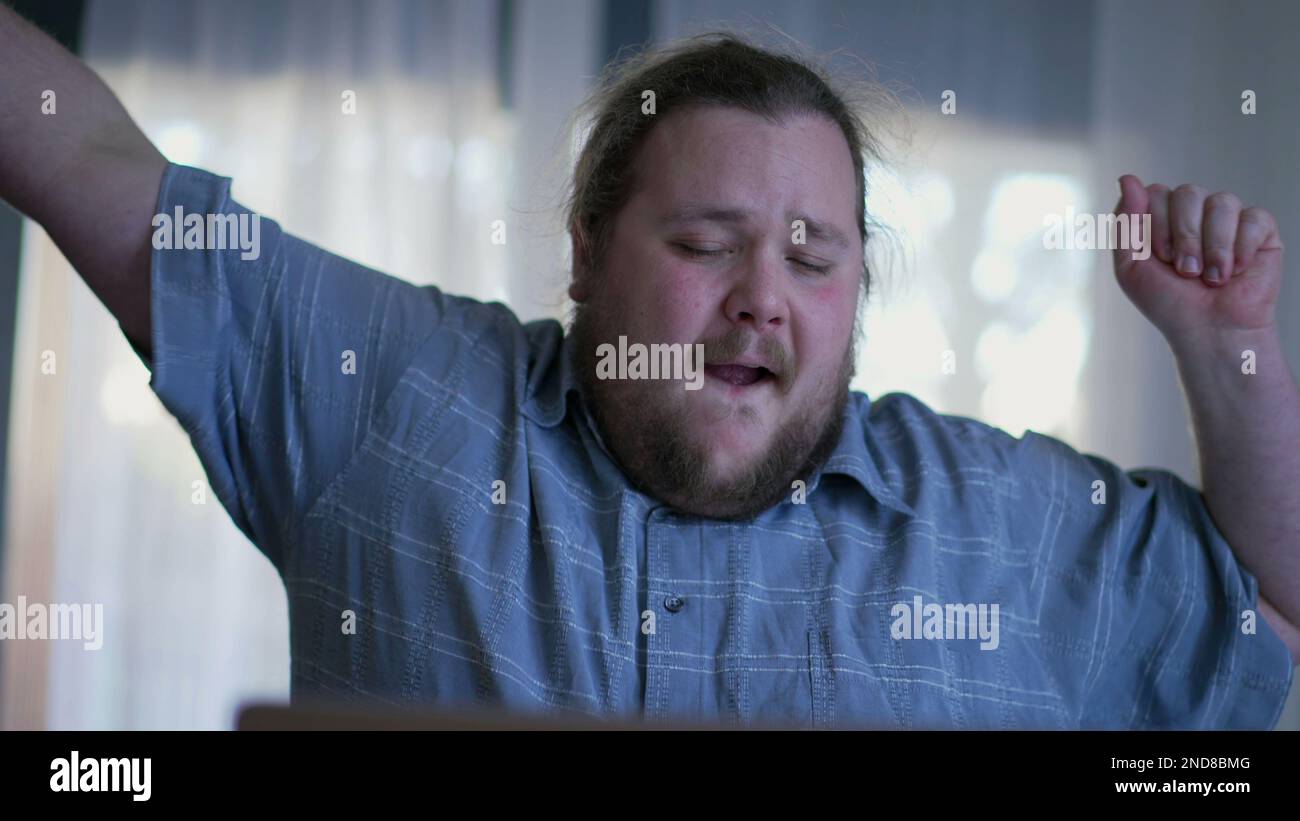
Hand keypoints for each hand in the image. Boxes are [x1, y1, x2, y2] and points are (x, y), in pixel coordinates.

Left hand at [1112, 175, 1282, 348]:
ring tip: (1211, 277)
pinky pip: (1253, 217)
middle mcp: (1195, 212)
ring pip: (1221, 201)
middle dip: (1183, 236)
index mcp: (1162, 217)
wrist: (1209, 329)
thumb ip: (1126, 223)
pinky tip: (1236, 271)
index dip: (1156, 226)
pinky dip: (1241, 249)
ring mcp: (1227, 218)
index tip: (1160, 258)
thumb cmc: (1169, 302)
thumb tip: (1128, 178)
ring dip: (1212, 246)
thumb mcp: (1131, 267)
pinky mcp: (1260, 229)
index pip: (1154, 192)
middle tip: (1185, 270)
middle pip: (1187, 192)